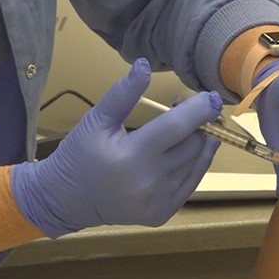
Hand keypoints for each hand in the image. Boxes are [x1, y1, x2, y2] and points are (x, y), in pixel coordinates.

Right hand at [13, 59, 220, 236]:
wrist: (67, 200)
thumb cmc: (80, 155)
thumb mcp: (97, 121)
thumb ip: (123, 94)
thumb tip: (144, 66)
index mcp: (132, 156)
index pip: (178, 127)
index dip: (199, 109)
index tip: (211, 97)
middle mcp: (150, 182)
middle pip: (191, 145)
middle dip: (196, 124)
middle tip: (184, 110)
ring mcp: (158, 202)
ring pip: (196, 164)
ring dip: (198, 143)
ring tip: (187, 129)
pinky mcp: (163, 213)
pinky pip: (191, 183)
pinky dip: (194, 165)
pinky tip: (187, 151)